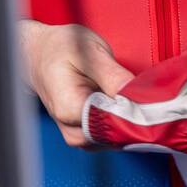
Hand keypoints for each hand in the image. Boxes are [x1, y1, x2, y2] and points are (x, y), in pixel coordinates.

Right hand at [18, 21, 134, 148]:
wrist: (39, 54)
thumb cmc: (60, 49)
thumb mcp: (89, 52)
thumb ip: (113, 76)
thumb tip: (138, 98)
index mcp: (70, 111)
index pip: (114, 122)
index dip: (135, 109)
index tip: (147, 94)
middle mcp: (73, 132)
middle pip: (117, 134)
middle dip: (133, 114)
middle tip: (140, 88)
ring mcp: (79, 137)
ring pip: (117, 137)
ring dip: (128, 116)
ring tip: (125, 89)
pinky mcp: (86, 136)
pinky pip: (111, 135)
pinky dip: (120, 119)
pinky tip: (119, 100)